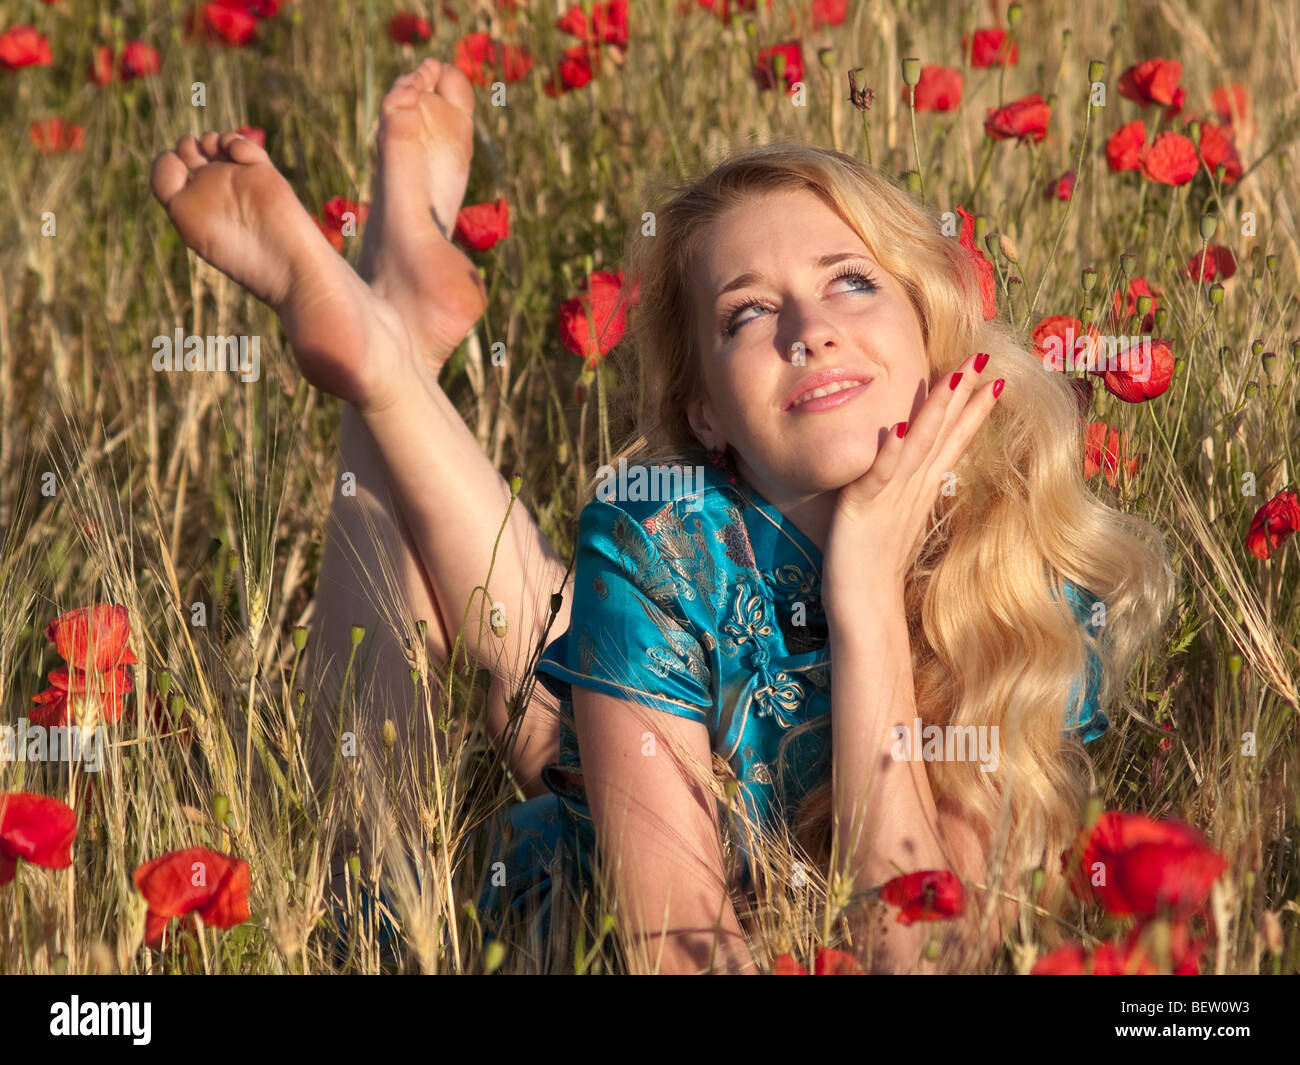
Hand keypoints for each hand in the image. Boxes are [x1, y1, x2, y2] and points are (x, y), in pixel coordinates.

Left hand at [821, 352, 1003, 620]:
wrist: (865, 607)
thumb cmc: (876, 567)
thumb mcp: (897, 519)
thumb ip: (908, 491)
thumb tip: (917, 467)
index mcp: (921, 490)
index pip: (952, 442)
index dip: (972, 412)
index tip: (995, 382)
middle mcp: (912, 489)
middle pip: (943, 436)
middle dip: (963, 398)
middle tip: (983, 361)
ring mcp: (891, 498)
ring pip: (918, 447)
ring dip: (936, 413)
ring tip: (952, 379)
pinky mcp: (864, 508)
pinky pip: (878, 476)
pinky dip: (889, 453)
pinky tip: (897, 429)